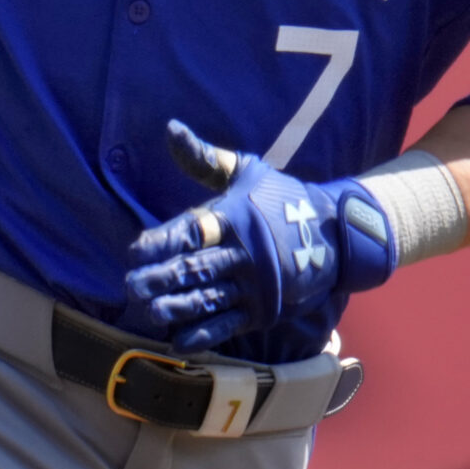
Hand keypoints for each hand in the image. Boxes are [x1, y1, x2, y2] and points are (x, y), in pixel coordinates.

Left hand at [121, 121, 398, 350]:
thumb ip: (204, 159)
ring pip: (209, 298)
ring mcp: (255, 283)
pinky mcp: (264, 308)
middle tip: (132, 287)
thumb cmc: (282, 199)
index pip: (192, 230)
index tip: (135, 251)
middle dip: (162, 278)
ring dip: (178, 307)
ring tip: (152, 312)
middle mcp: (243, 251)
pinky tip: (179, 340)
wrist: (337, 232)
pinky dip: (204, 334)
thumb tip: (169, 129)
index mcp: (235, 217)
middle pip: (196, 267)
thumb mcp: (248, 172)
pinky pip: (229, 324)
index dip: (162, 241)